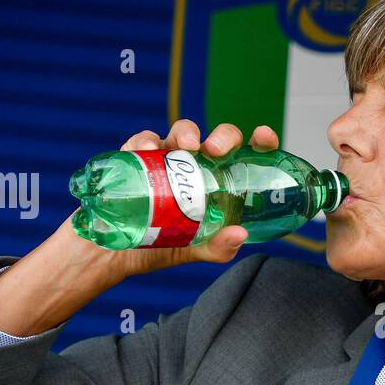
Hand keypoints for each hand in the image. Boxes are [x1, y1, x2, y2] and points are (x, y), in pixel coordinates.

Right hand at [112, 118, 280, 274]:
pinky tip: (148, 149)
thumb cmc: (165, 245)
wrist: (121, 252)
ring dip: (187, 133)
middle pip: (216, 139)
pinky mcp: (138, 157)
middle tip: (217, 151)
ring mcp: (168, 158)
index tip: (263, 135)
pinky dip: (145, 140)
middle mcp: (197, 165)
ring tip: (186, 147)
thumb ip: (219, 247)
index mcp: (219, 181)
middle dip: (222, 137)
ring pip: (182, 132)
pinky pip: (143, 141)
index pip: (245, 155)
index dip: (259, 140)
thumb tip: (239, 235)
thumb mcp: (197, 250)